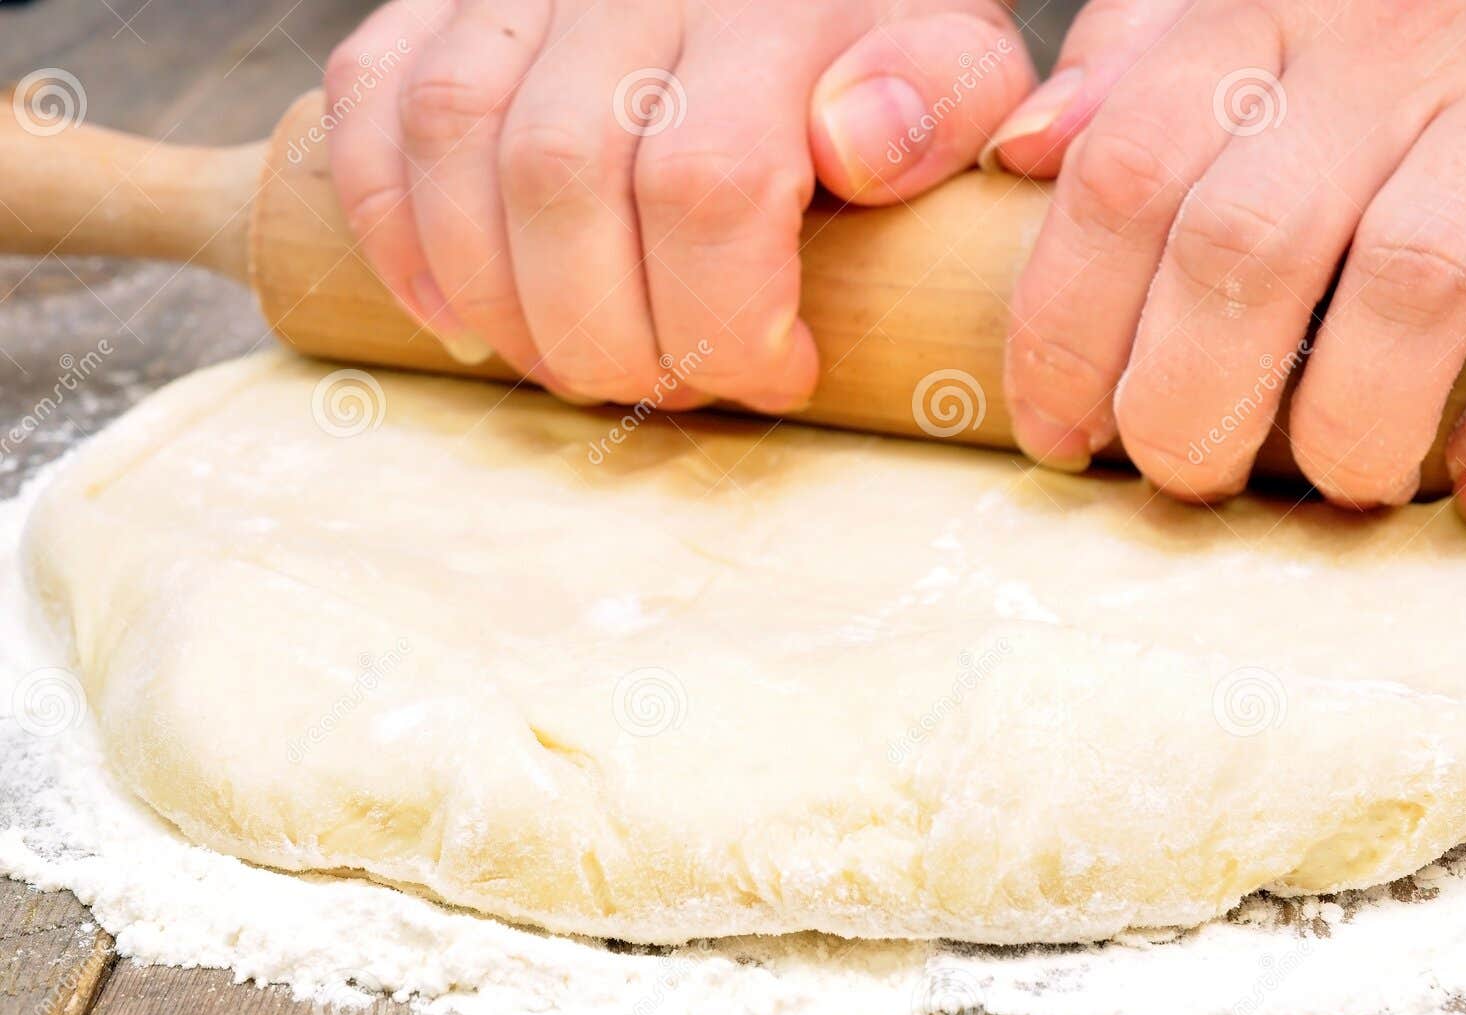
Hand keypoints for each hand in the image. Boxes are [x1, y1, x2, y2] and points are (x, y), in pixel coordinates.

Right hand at [324, 0, 1031, 412]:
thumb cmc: (870, 39)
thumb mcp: (954, 62)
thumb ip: (942, 99)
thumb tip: (854, 146)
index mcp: (771, 0)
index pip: (708, 185)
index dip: (725, 322)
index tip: (773, 375)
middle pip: (563, 182)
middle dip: (607, 339)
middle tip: (664, 388)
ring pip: (455, 145)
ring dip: (498, 301)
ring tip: (568, 367)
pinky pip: (374, 95)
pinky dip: (391, 222)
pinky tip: (452, 314)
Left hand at [991, 0, 1465, 524]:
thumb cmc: (1395, 8)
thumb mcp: (1245, 5)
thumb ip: (1139, 71)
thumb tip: (1025, 152)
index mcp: (1266, 14)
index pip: (1124, 172)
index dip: (1065, 327)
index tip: (1059, 434)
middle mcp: (1390, 51)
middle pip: (1244, 244)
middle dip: (1188, 401)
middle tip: (1187, 473)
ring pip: (1408, 284)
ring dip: (1352, 425)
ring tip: (1340, 480)